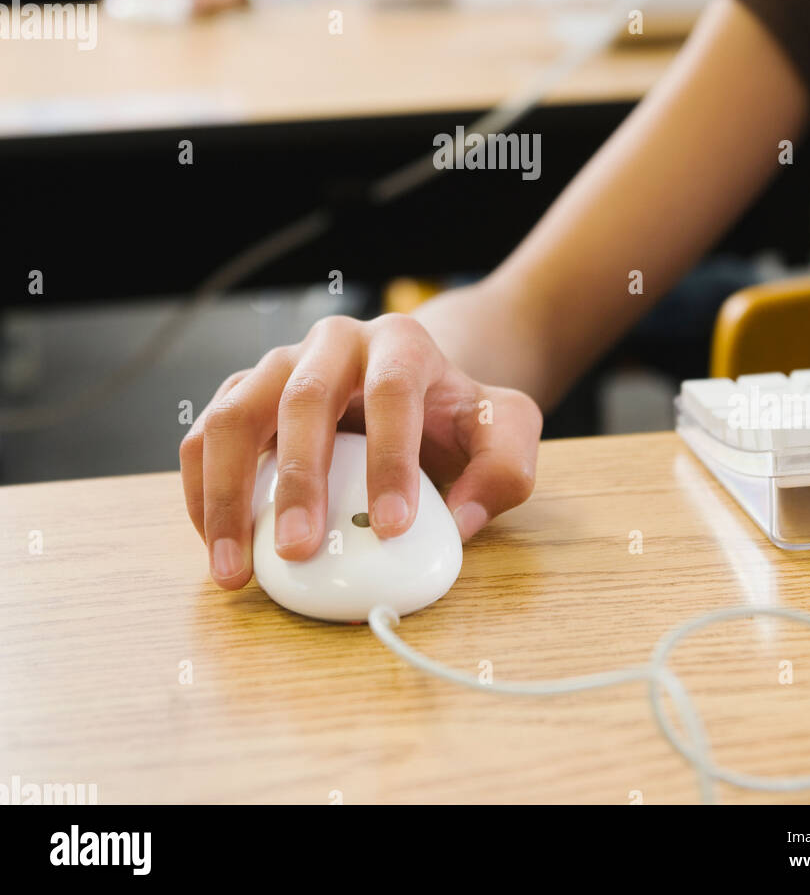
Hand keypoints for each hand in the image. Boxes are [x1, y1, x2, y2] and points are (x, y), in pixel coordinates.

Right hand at [180, 314, 542, 588]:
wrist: (413, 390)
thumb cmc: (454, 417)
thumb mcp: (505, 430)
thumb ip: (503, 468)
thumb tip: (460, 520)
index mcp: (401, 344)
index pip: (393, 391)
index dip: (391, 459)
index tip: (394, 527)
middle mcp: (333, 345)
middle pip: (302, 398)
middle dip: (298, 480)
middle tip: (300, 550)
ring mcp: (278, 366)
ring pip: (234, 415)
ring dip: (226, 495)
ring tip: (234, 569)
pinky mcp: (242, 397)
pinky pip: (203, 438)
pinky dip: (201, 493)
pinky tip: (219, 546)